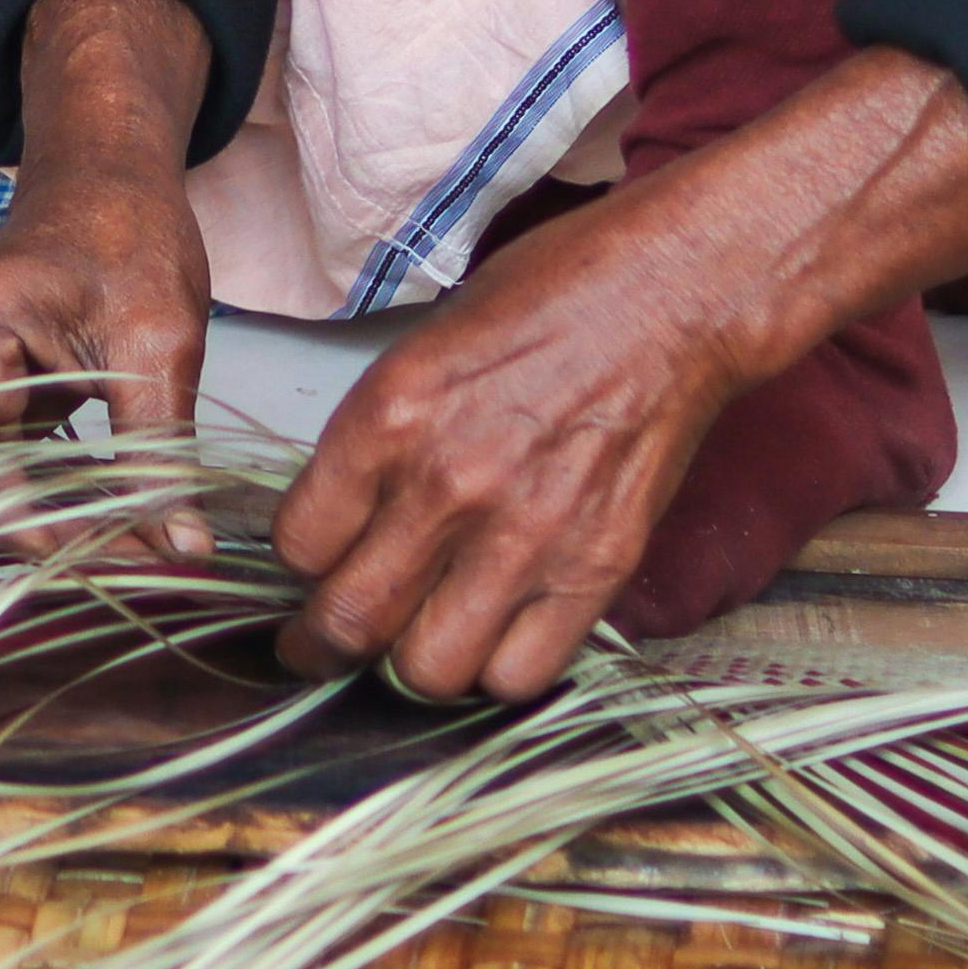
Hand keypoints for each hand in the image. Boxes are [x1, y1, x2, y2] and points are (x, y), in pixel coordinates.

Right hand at [0, 0, 225, 558]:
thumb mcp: (158, 342)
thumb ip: (157, 451)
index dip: (22, 532)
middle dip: (41, 541)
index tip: (113, 556)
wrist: (109, 181)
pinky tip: (115, 521)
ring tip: (133, 548)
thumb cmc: (126, 234)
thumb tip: (182, 551)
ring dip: (47, 529)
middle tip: (135, 564)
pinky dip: (50, 505)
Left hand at [272, 51, 967, 701]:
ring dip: (412, 664)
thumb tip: (335, 520)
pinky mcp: (597, 566)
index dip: (296, 566)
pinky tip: (493, 636)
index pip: (298, 544)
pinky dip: (497, 669)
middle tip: (322, 648)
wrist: (671, 295)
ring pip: (428, 669)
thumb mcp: (424, 346)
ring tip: (416, 640)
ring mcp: (526, 534)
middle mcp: (447, 483)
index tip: (307, 571)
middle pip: (349, 621)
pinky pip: (520, 673)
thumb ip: (375, 440)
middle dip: (322, 645)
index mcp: (389, 415)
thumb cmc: (546, 297)